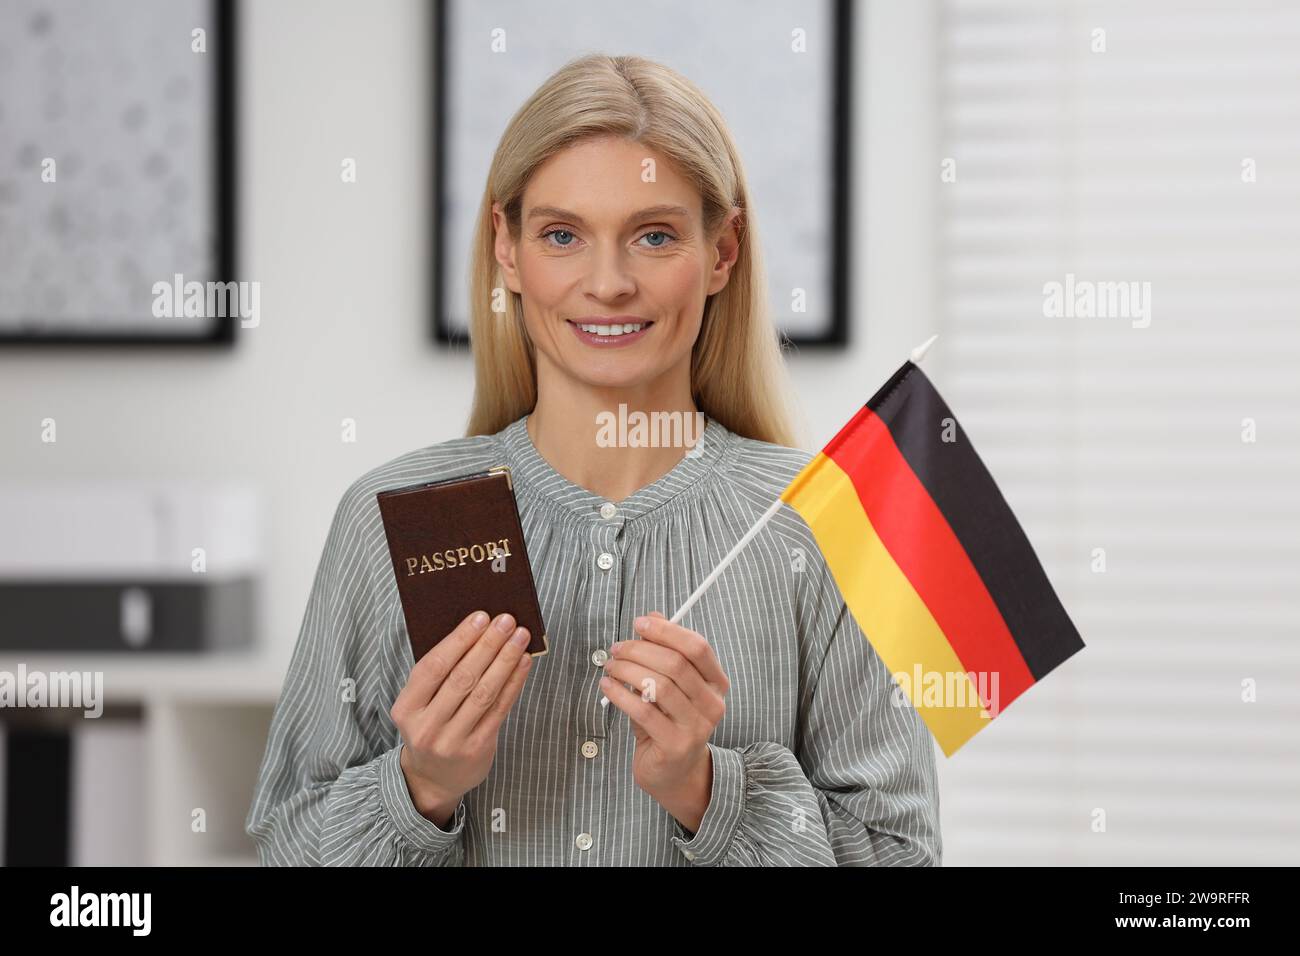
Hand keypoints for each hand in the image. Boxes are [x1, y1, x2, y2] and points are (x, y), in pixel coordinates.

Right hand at [390, 610, 534, 826]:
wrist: (431, 779)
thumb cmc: (429, 726)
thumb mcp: (419, 704)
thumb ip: (439, 674)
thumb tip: (476, 631)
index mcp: (406, 708)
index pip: (433, 667)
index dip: (459, 640)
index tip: (480, 617)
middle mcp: (426, 726)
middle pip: (462, 677)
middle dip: (487, 645)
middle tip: (506, 620)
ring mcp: (452, 741)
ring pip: (484, 692)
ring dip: (505, 660)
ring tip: (520, 637)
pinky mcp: (478, 749)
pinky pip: (500, 709)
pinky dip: (514, 682)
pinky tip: (523, 663)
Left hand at [600, 611, 729, 832]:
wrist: (673, 773)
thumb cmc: (668, 722)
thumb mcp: (668, 685)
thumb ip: (663, 651)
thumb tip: (652, 616)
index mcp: (716, 683)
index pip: (697, 647)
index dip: (667, 631)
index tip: (639, 623)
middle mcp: (712, 704)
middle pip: (675, 664)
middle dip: (639, 650)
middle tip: (616, 649)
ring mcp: (696, 727)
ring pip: (658, 686)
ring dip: (627, 670)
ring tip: (610, 668)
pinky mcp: (674, 745)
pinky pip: (643, 711)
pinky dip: (620, 694)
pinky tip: (607, 687)